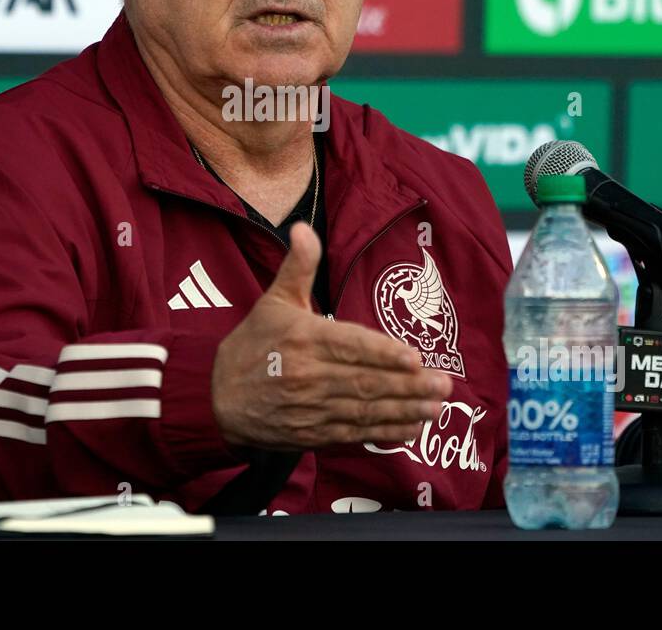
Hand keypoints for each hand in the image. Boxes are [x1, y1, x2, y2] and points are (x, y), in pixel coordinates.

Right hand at [211, 222, 450, 449]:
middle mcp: (308, 376)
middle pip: (364, 381)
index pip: (349, 346)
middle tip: (443, 384)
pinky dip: (385, 432)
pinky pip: (354, 433)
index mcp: (303, 339)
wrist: (217, 397)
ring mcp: (310, 408)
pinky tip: (412, 428)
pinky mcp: (312, 433)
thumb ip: (298, 266)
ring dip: (404, 410)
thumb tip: (304, 227)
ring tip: (436, 407)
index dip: (382, 353)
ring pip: (364, 410)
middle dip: (408, 385)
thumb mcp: (273, 299)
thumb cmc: (253, 343)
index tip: (413, 358)